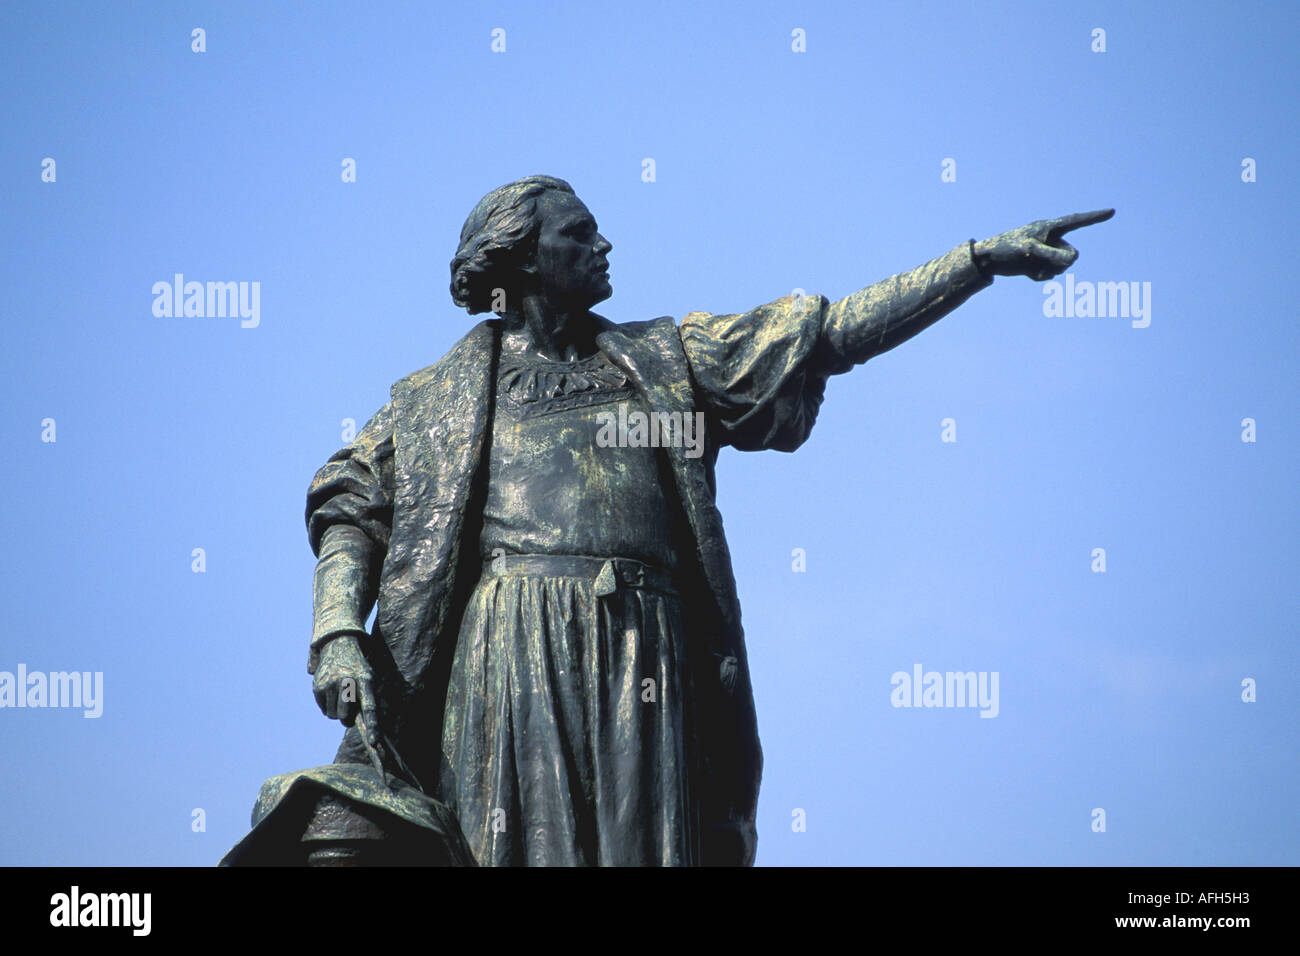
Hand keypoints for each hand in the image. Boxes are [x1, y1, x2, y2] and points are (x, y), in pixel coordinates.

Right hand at [312, 634, 376, 742]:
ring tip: (341, 694)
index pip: (370, 707)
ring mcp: (330, 684)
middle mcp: (347, 682)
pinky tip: (332, 691)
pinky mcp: (317, 687)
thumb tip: (365, 727)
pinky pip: (324, 710)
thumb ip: (368, 700)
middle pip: (345, 716)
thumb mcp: (368, 678)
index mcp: (365, 680)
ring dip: (338, 711)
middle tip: (350, 706)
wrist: (339, 644)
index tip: (374, 742)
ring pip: (333, 715)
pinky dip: (329, 706)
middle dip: (347, 717)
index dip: (372, 725)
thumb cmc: (358, 669)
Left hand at [973, 208, 1113, 280]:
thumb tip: (1072, 261)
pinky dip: (1040, 277)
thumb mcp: (1029, 250)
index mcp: (1050, 227)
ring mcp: (1047, 253)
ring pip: (1062, 268)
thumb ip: (1052, 255)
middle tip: (1040, 259)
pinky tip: (1026, 272)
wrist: (988, 260)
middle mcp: (1052, 239)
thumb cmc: (1007, 248)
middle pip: (1072, 254)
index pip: (1078, 221)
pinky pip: (1050, 275)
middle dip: (1060, 261)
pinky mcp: (1040, 265)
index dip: (1095, 217)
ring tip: (1029, 264)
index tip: (1112, 211)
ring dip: (1048, 270)